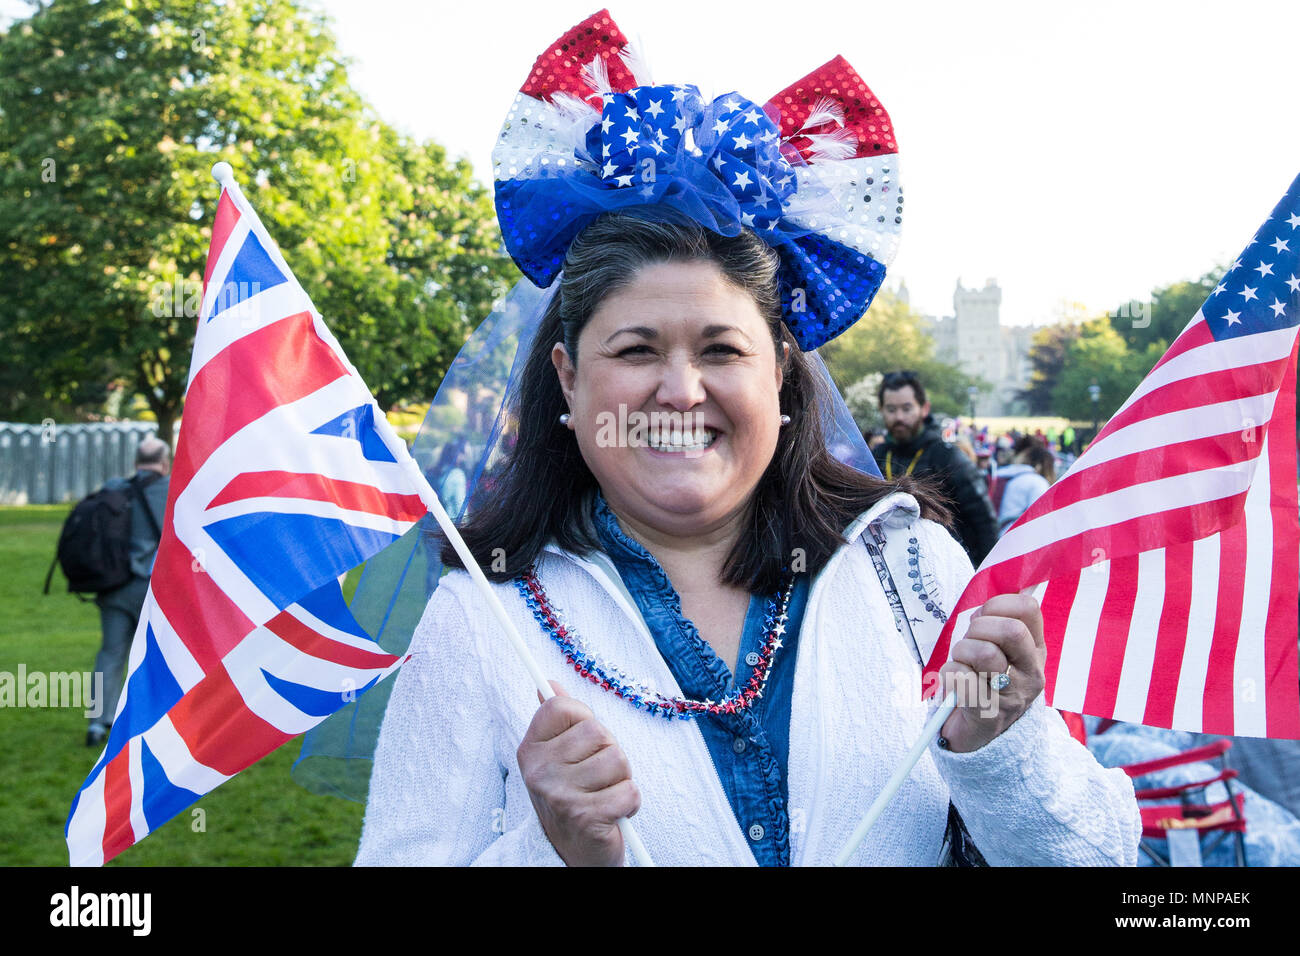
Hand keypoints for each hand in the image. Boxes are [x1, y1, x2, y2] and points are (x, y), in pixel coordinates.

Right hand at [516, 681, 640, 865]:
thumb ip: (556, 720)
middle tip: (596, 778)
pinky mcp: (585, 817)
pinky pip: (630, 791)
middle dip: (609, 753)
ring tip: (605, 795)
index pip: (562, 706)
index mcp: (531, 749)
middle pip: (598, 732)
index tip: (583, 744)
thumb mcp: (556, 758)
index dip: (584, 720)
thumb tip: (548, 683)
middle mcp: (540, 771)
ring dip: (621, 779)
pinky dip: (630, 804)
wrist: (570, 855)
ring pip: (618, 759)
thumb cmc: (571, 799)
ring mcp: (560, 794)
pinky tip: (613, 814)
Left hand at [937, 591, 1045, 752]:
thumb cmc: (984, 682)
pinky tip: (954, 684)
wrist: (979, 737)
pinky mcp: (988, 716)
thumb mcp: (1000, 650)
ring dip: (961, 653)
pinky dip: (949, 675)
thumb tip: (1004, 593)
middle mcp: (1031, 674)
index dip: (998, 604)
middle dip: (978, 628)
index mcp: (1035, 651)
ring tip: (961, 664)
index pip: (1028, 609)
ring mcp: (1012, 697)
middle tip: (969, 642)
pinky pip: (961, 679)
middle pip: (1010, 631)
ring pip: (984, 654)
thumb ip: (999, 622)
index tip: (983, 619)